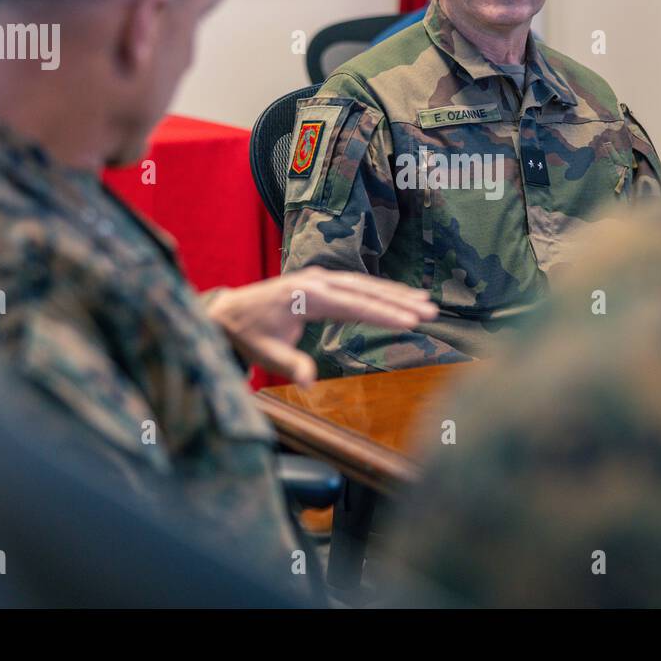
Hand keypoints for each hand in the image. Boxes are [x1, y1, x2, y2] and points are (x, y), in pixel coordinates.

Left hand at [204, 267, 437, 385]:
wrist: (230, 312)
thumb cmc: (250, 334)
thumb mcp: (266, 353)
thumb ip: (290, 365)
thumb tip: (309, 382)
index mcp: (306, 295)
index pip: (353, 305)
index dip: (383, 314)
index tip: (410, 323)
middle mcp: (317, 280)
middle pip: (365, 289)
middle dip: (399, 301)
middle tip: (430, 311)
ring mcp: (320, 278)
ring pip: (365, 283)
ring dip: (395, 292)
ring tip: (426, 302)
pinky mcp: (322, 281)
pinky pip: (357, 284)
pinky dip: (381, 290)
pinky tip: (401, 296)